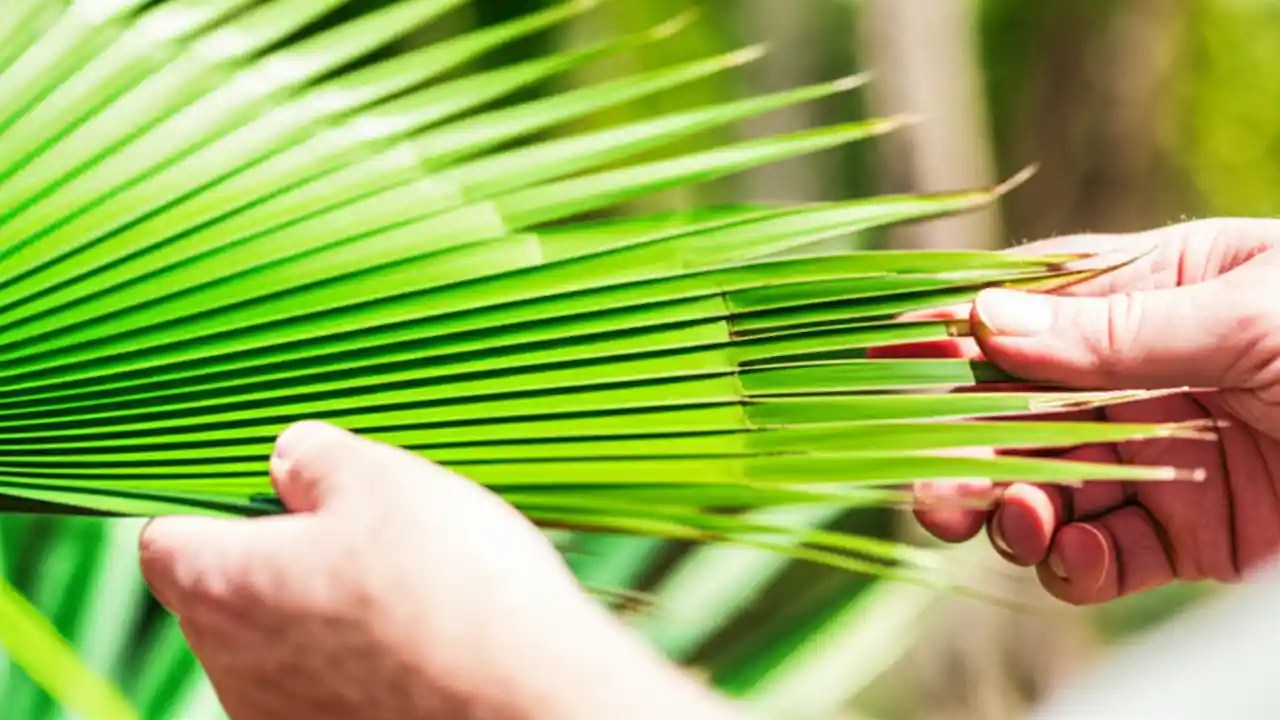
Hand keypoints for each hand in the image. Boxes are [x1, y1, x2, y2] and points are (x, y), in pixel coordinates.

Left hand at [139, 421, 736, 718]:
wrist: (533, 701)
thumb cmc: (453, 587)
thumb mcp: (384, 480)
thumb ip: (313, 456)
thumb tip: (288, 458)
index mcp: (225, 588)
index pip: (165, 538)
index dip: (210, 504)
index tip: (270, 490)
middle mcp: (232, 667)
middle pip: (224, 593)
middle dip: (277, 555)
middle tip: (361, 530)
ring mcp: (278, 715)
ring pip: (276, 643)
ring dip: (318, 609)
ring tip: (405, 588)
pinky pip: (320, 686)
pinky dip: (354, 658)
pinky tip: (418, 640)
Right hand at [910, 219, 1279, 604]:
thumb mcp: (1245, 317)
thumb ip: (1114, 331)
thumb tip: (983, 318)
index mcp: (1149, 296)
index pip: (1026, 313)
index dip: (951, 337)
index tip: (884, 359)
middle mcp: (1139, 379)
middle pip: (1017, 418)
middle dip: (966, 457)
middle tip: (935, 495)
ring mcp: (1157, 460)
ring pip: (1046, 492)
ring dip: (1014, 515)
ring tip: (1021, 524)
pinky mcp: (1190, 537)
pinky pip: (1106, 558)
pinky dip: (1075, 565)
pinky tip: (1077, 555)